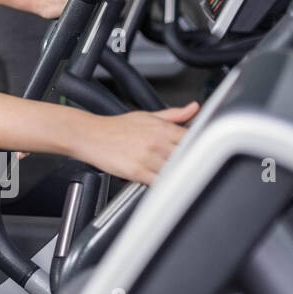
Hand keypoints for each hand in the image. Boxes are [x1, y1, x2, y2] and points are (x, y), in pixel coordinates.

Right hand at [75, 103, 195, 183]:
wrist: (89, 135)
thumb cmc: (115, 127)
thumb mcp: (146, 115)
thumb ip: (174, 115)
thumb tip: (194, 108)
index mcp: (161, 128)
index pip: (194, 138)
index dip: (202, 146)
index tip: (203, 152)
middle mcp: (157, 142)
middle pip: (189, 156)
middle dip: (193, 162)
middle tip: (195, 167)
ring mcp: (148, 158)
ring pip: (176, 171)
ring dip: (181, 175)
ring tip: (182, 177)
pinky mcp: (137, 172)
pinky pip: (160, 183)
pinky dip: (166, 185)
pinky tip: (167, 184)